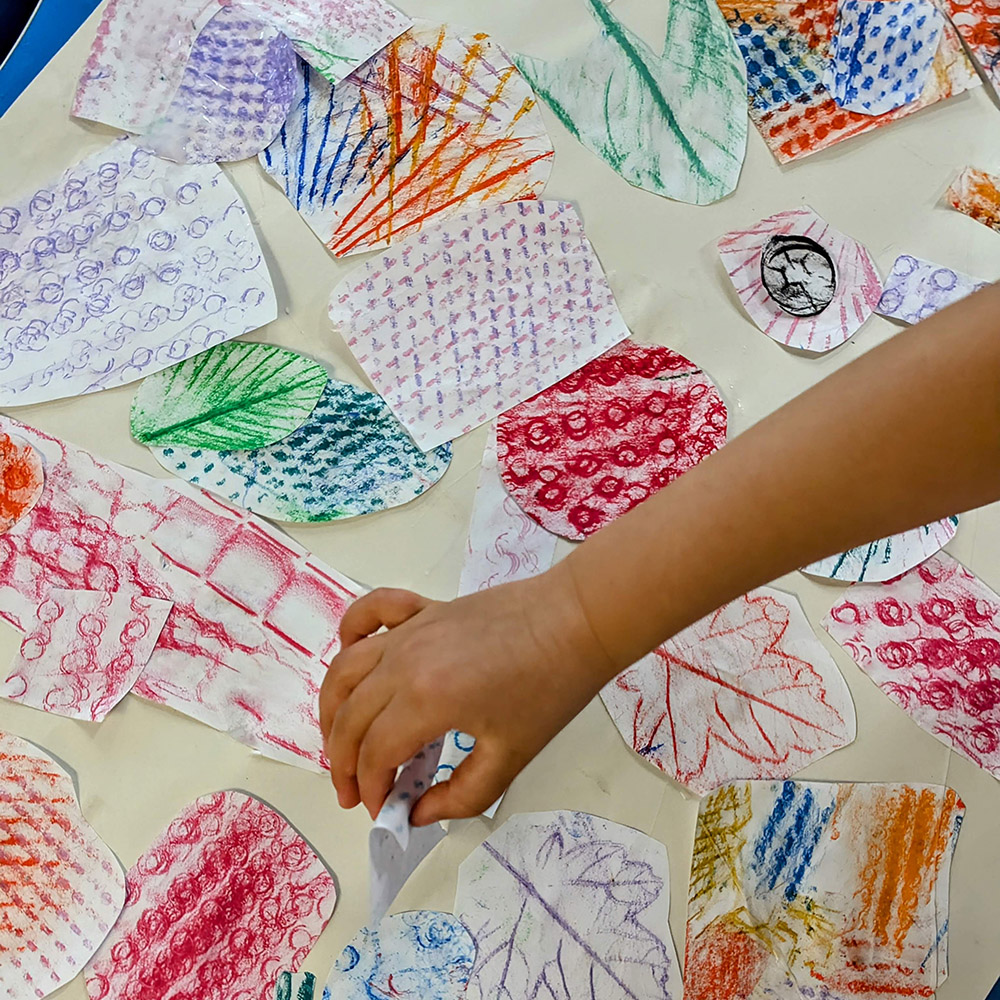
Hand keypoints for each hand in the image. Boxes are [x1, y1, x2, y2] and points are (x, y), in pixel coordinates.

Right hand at [319, 563, 614, 825]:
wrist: (576, 621)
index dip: (369, 789)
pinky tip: (350, 656)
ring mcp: (409, 630)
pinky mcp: (422, 609)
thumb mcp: (510, 758)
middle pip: (349, 717)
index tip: (382, 810)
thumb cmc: (550, 689)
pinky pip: (369, 613)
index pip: (374, 753)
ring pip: (345, 670)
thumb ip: (459, 796)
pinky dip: (349, 632)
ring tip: (340, 742)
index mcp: (424, 700)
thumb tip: (416, 812)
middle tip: (353, 792)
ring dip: (332, 710)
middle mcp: (403, 662)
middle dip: (342, 762)